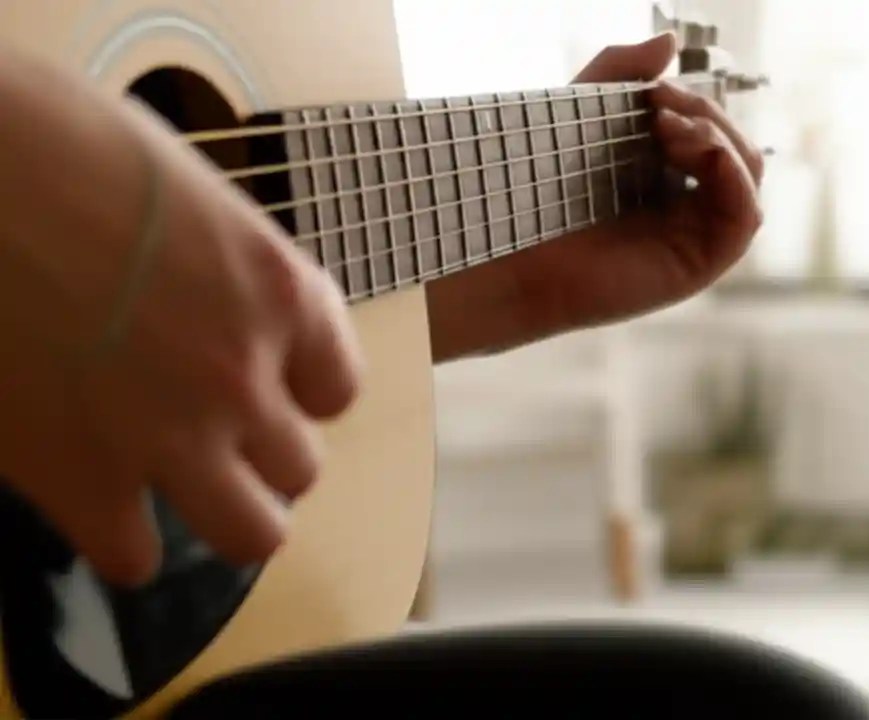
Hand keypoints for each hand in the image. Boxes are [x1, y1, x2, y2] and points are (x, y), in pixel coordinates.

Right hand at [0, 47, 362, 585]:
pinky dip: (117, 541)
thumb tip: (198, 299)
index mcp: (279, 292)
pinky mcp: (83, 480)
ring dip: (220, 513)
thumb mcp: (179, 195)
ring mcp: (173, 435)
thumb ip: (215, 272)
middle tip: (210, 436)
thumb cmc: (54, 142)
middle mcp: (245, 373)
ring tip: (178, 487)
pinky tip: (90, 501)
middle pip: (300, 467)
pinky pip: (132, 557)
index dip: (295, 393)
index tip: (261, 383)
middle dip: (259, 458)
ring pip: (253, 532)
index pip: (337, 387)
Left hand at [426, 32, 763, 359]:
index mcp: (668, 179)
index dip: (697, 104)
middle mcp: (688, 209)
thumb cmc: (538, 192)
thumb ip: (621, 72)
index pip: (716, 131)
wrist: (514, 250)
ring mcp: (697, 238)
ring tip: (665, 129)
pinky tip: (692, 150)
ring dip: (717, 137)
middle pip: (738, 149)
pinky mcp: (700, 265)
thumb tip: (670, 41)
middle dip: (707, 115)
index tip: (653, 92)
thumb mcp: (584, 114)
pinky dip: (732, 173)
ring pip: (749, 174)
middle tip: (658, 109)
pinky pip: (746, 215)